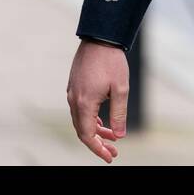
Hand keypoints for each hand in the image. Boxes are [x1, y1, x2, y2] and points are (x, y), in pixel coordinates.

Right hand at [67, 39, 128, 162]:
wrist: (100, 37)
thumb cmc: (112, 61)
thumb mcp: (121, 89)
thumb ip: (119, 114)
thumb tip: (119, 135)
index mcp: (84, 103)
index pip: (87, 135)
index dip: (98, 149)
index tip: (110, 157)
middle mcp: (74, 100)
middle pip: (82, 130)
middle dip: (98, 143)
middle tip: (113, 152)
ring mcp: (72, 93)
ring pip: (81, 120)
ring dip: (95, 131)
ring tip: (112, 138)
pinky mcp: (75, 86)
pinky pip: (80, 110)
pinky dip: (91, 119)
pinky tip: (103, 122)